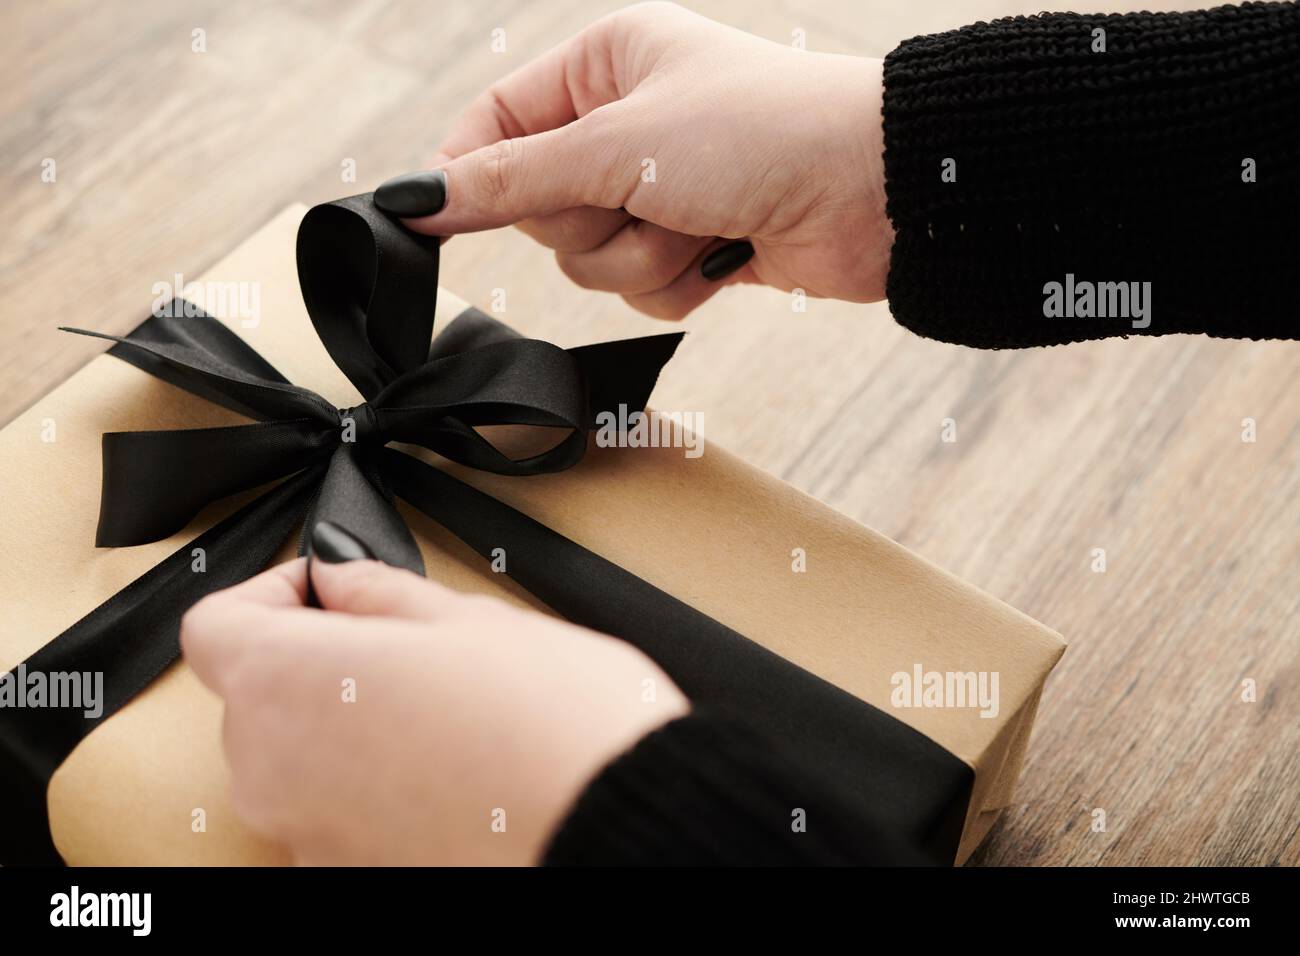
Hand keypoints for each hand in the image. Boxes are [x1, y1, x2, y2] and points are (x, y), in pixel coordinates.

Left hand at [180, 556, 688, 864]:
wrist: (609, 828)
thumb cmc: (549, 722)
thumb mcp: (468, 619)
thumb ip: (381, 593)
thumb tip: (344, 579)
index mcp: (285, 682)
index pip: (214, 624)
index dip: (272, 591)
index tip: (332, 588)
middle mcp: (273, 768)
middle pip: (257, 694)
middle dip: (321, 658)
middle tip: (407, 642)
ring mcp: (306, 833)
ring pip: (299, 757)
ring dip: (348, 725)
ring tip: (442, 709)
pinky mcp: (348, 873)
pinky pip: (336, 813)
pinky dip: (373, 786)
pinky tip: (449, 767)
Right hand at [380, 1, 890, 318]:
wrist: (876, 191)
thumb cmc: (761, 131)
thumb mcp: (618, 145)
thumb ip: (512, 180)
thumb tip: (419, 198)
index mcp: (602, 65)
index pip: (494, 125)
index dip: (469, 177)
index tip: (433, 221)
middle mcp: (625, 125)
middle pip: (540, 207)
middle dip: (591, 220)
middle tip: (643, 195)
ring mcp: (660, 189)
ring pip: (590, 261)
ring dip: (642, 257)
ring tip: (700, 222)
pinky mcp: (693, 244)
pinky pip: (641, 290)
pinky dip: (678, 282)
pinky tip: (725, 252)